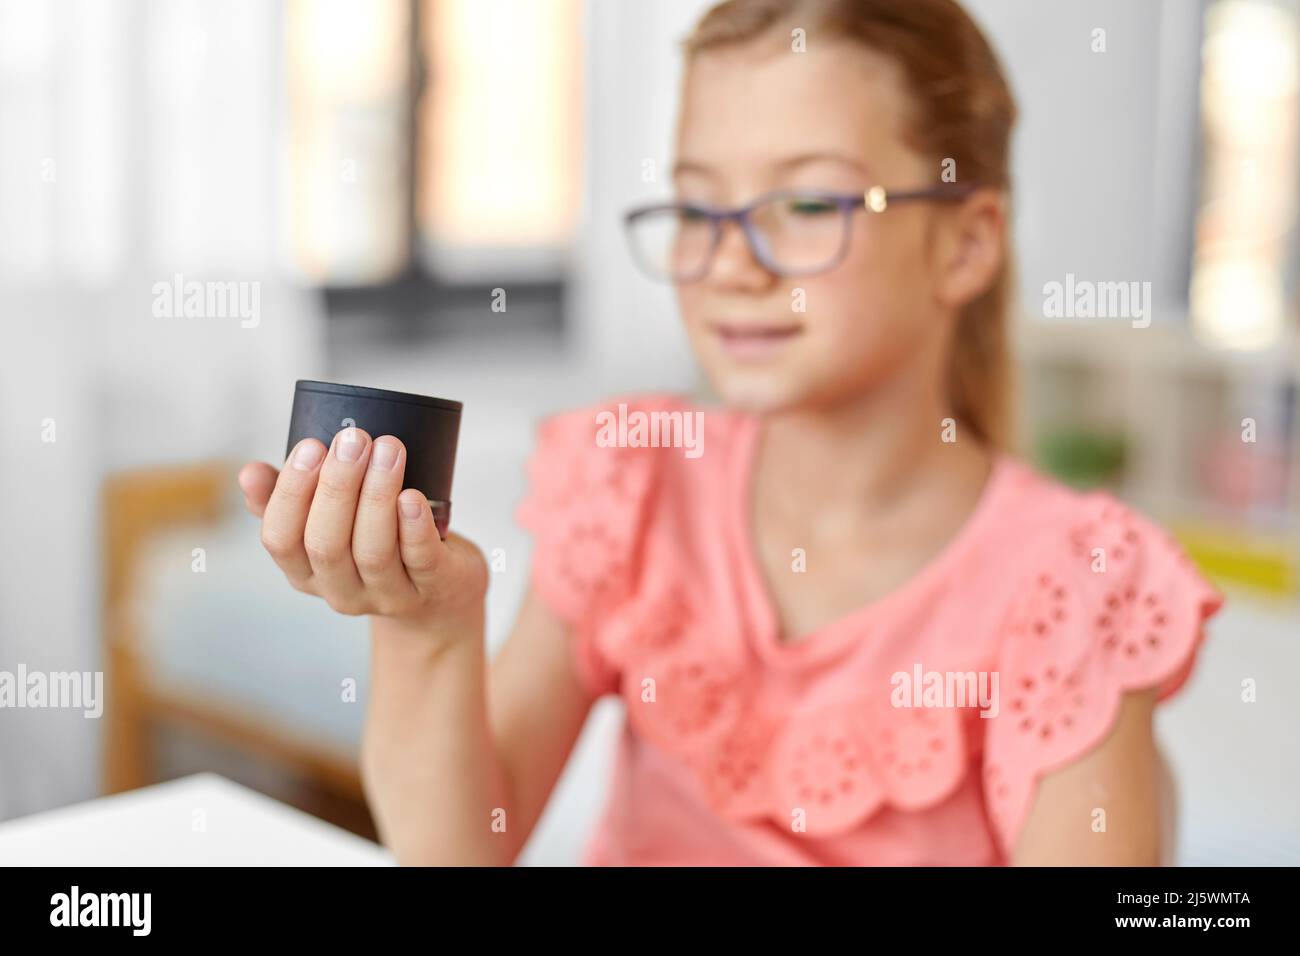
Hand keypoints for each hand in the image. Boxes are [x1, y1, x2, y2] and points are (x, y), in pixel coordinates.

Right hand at [238, 427, 486, 633]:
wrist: (441, 591)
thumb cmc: (378, 541)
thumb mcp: (329, 524)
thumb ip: (288, 500)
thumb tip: (249, 472)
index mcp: (305, 571)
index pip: (280, 539)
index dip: (291, 493)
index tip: (310, 446)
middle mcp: (340, 590)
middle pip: (326, 544)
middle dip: (337, 487)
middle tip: (354, 439)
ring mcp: (386, 595)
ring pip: (372, 551)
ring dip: (377, 495)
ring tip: (388, 450)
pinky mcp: (431, 589)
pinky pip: (419, 560)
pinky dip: (414, 526)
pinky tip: (413, 496)